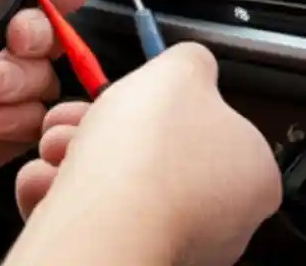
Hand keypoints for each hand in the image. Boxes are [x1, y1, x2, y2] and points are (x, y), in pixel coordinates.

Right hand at [11, 43, 280, 265]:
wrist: (102, 223)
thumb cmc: (150, 157)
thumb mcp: (183, 68)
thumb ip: (193, 60)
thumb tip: (193, 61)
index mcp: (254, 174)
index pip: (214, 128)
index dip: (168, 105)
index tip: (139, 94)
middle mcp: (223, 218)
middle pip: (158, 155)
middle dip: (109, 127)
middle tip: (85, 114)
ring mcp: (176, 242)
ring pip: (119, 185)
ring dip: (77, 154)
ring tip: (61, 143)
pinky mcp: (129, 256)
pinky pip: (93, 218)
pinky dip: (63, 194)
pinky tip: (51, 179)